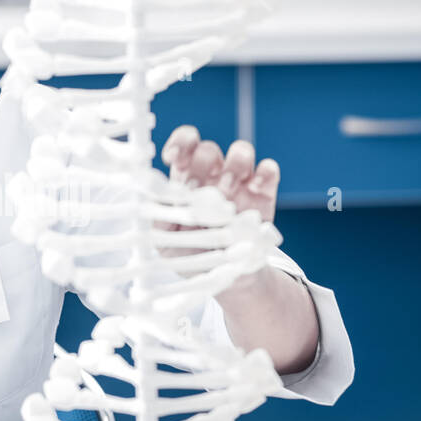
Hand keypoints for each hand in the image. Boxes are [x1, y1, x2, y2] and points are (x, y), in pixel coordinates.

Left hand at [156, 126, 279, 259]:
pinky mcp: (264, 194)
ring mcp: (239, 182)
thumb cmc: (190, 252)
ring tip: (227, 195)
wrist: (224, 277)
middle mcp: (213, 176)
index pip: (185, 145)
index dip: (180, 143)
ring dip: (233, 168)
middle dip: (203, 167)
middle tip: (199, 192)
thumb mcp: (164, 240)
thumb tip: (150, 196)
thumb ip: (157, 216)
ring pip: (241, 151)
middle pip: (209, 149)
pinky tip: (255, 189)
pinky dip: (265, 173)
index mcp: (186, 178)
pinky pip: (269, 169)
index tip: (173, 158)